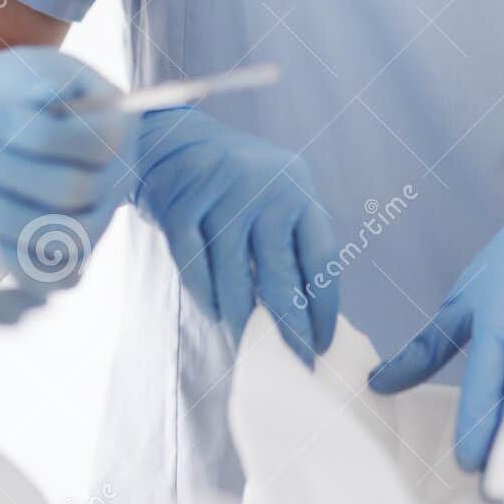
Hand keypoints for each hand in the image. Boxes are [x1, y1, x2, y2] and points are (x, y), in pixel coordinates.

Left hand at [0, 47, 132, 286]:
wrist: (3, 118)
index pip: (94, 141)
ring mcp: (97, 220)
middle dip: (3, 168)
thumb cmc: (17, 92)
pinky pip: (52, 278)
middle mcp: (116, 177)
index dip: (35, 133)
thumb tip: (50, 110)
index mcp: (119, 126)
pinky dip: (12, 257)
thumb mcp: (30, 72)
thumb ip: (43, 86)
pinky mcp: (68, 254)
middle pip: (71, 190)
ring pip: (60, 236)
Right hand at [134, 107, 337, 364]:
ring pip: (233, 276)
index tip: (323, 343)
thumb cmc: (242, 183)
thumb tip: (312, 315)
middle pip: (279, 274)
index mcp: (298, 188)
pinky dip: (204, 295)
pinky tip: (215, 314)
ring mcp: (220, 195)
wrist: (179, 140)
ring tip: (252, 347)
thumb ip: (295, 241)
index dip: (324, 305)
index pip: (320, 256)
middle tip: (296, 363)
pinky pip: (194, 264)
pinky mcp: (180, 204)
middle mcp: (264, 188)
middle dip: (290, 327)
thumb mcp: (280, 194)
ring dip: (243, 319)